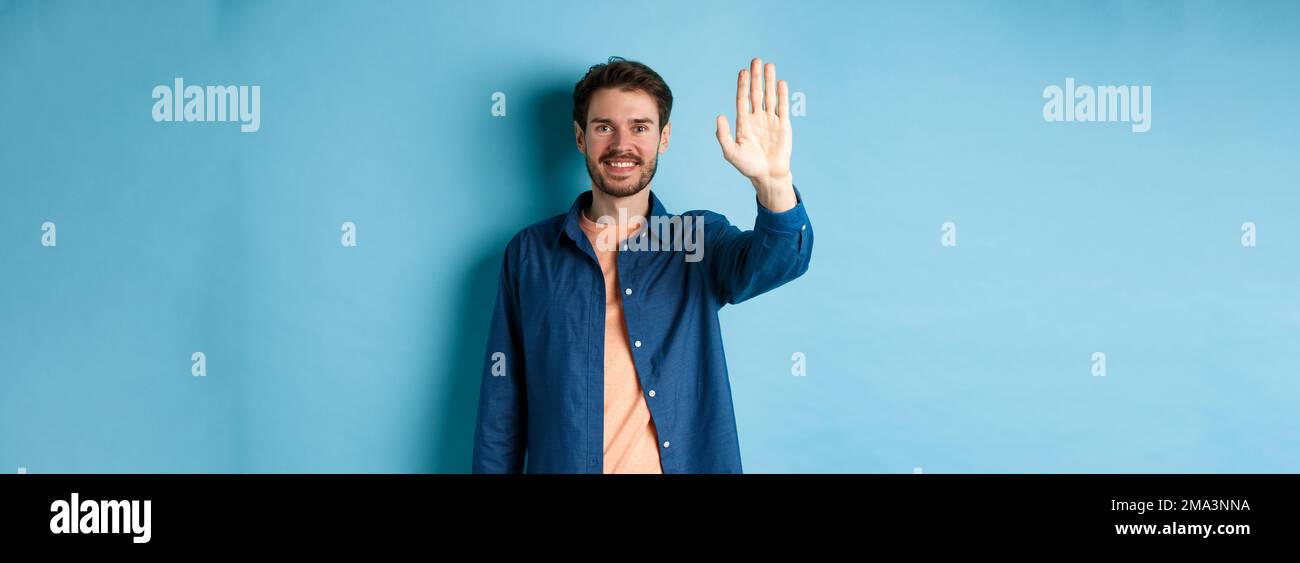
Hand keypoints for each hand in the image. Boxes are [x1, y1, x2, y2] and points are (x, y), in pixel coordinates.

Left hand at [716, 57, 794, 209]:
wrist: (768, 175)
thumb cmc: (748, 166)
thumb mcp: (730, 152)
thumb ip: (723, 135)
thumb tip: (720, 116)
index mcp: (744, 123)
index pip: (743, 99)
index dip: (742, 86)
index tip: (742, 71)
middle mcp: (757, 119)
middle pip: (756, 93)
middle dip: (755, 77)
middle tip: (755, 60)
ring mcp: (771, 121)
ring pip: (769, 96)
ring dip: (769, 81)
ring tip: (768, 65)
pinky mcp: (783, 125)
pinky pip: (782, 107)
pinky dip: (782, 94)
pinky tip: (780, 83)